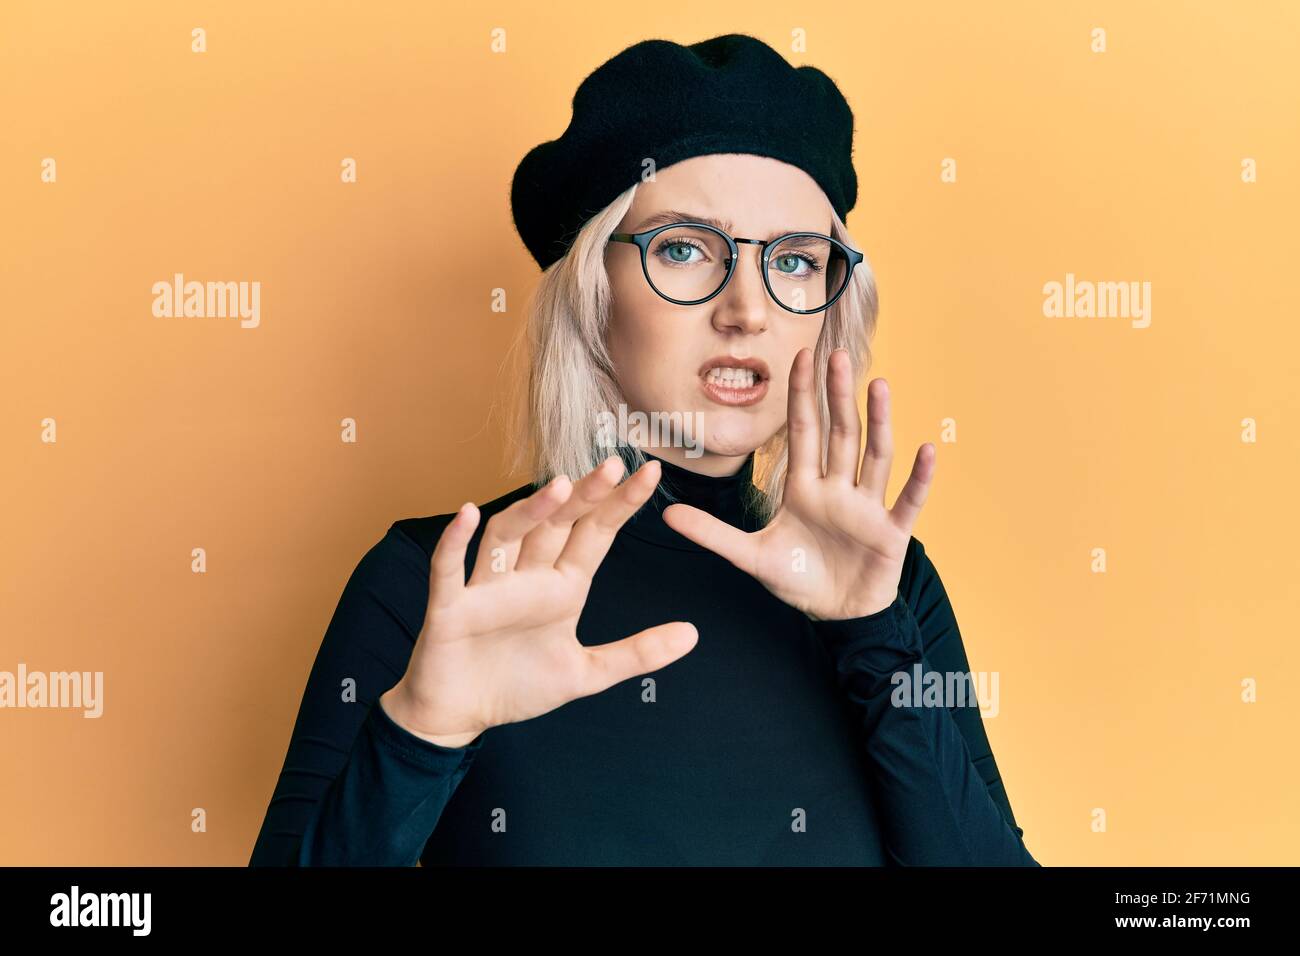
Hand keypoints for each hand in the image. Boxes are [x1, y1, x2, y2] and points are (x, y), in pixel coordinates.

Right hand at [381, 456, 697, 747]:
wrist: (462, 715)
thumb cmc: (519, 685)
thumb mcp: (587, 673)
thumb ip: (637, 653)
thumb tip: (692, 634)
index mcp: (562, 586)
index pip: (595, 534)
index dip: (620, 504)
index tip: (650, 472)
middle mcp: (527, 577)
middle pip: (557, 525)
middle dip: (585, 496)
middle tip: (614, 466)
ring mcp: (487, 589)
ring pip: (508, 537)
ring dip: (531, 512)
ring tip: (559, 487)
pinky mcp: (450, 608)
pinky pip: (449, 570)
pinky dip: (455, 542)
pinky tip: (467, 515)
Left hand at [663, 347, 934, 621]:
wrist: (835, 617)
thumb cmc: (799, 580)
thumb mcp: (750, 556)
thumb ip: (712, 534)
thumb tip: (666, 513)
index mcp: (804, 489)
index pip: (803, 432)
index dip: (802, 396)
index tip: (800, 357)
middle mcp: (837, 489)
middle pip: (838, 434)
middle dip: (837, 396)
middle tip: (837, 355)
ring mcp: (866, 507)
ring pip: (873, 455)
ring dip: (878, 421)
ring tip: (879, 384)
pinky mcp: (890, 532)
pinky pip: (907, 500)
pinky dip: (918, 477)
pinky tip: (926, 449)